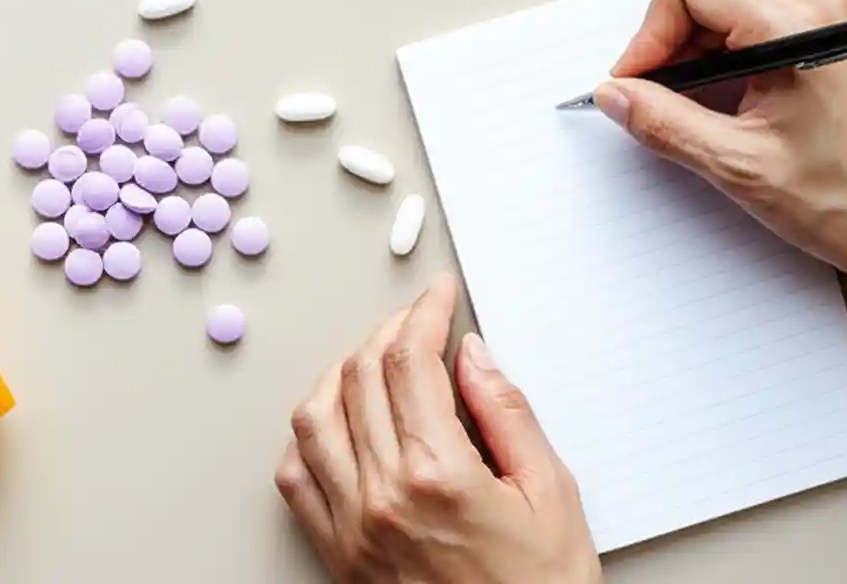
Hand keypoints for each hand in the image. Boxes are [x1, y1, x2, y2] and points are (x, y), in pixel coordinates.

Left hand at [274, 274, 602, 583]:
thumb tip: (472, 354)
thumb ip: (507, 414)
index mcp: (438, 475)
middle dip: (389, 331)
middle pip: (362, 376)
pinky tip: (335, 421)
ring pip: (315, 417)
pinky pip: (295, 477)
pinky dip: (307, 436)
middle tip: (418, 318)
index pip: (411, 362)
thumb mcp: (552, 494)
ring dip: (341, 373)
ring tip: (372, 358)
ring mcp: (351, 525)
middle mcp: (382, 495)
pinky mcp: (338, 552)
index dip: (423, 313)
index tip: (438, 294)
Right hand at [595, 0, 846, 300]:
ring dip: (687, 56)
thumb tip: (615, 95)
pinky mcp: (814, 39)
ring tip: (684, 108)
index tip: (635, 83)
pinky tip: (714, 104)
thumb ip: (663, 122)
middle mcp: (810, 8)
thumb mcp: (735, 164)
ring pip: (716, 7)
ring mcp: (816, 19)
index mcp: (793, 25)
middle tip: (651, 100)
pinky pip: (742, 27)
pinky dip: (713, 61)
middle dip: (664, 46)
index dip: (648, 35)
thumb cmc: (844, 197)